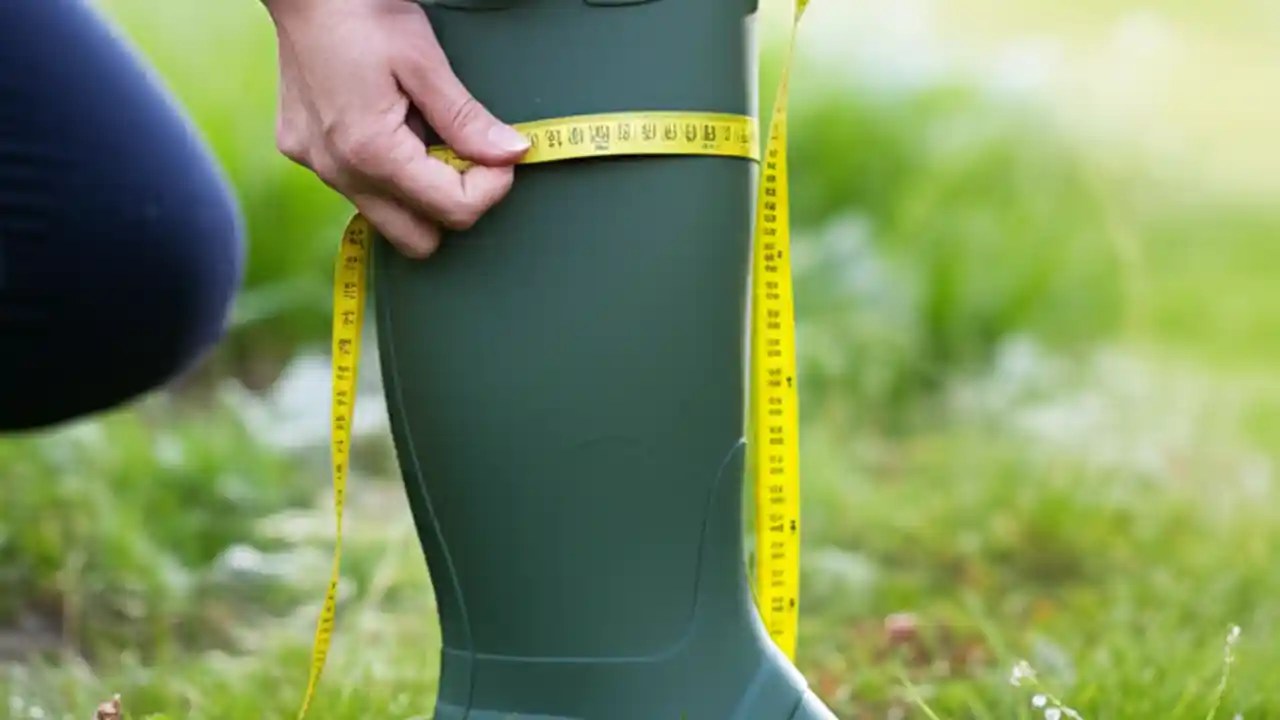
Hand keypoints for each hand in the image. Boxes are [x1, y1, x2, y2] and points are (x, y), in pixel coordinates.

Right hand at [264, 0, 529, 257]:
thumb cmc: (359, 11)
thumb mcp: (424, 61)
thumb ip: (466, 118)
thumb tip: (511, 154)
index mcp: (372, 153)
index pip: (453, 211)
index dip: (491, 187)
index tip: (502, 155)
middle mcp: (339, 172)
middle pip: (418, 238)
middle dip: (453, 204)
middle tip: (464, 153)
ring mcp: (317, 166)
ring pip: (387, 215)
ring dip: (418, 186)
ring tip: (420, 128)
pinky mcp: (305, 153)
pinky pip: (358, 186)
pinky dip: (385, 169)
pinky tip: (387, 123)